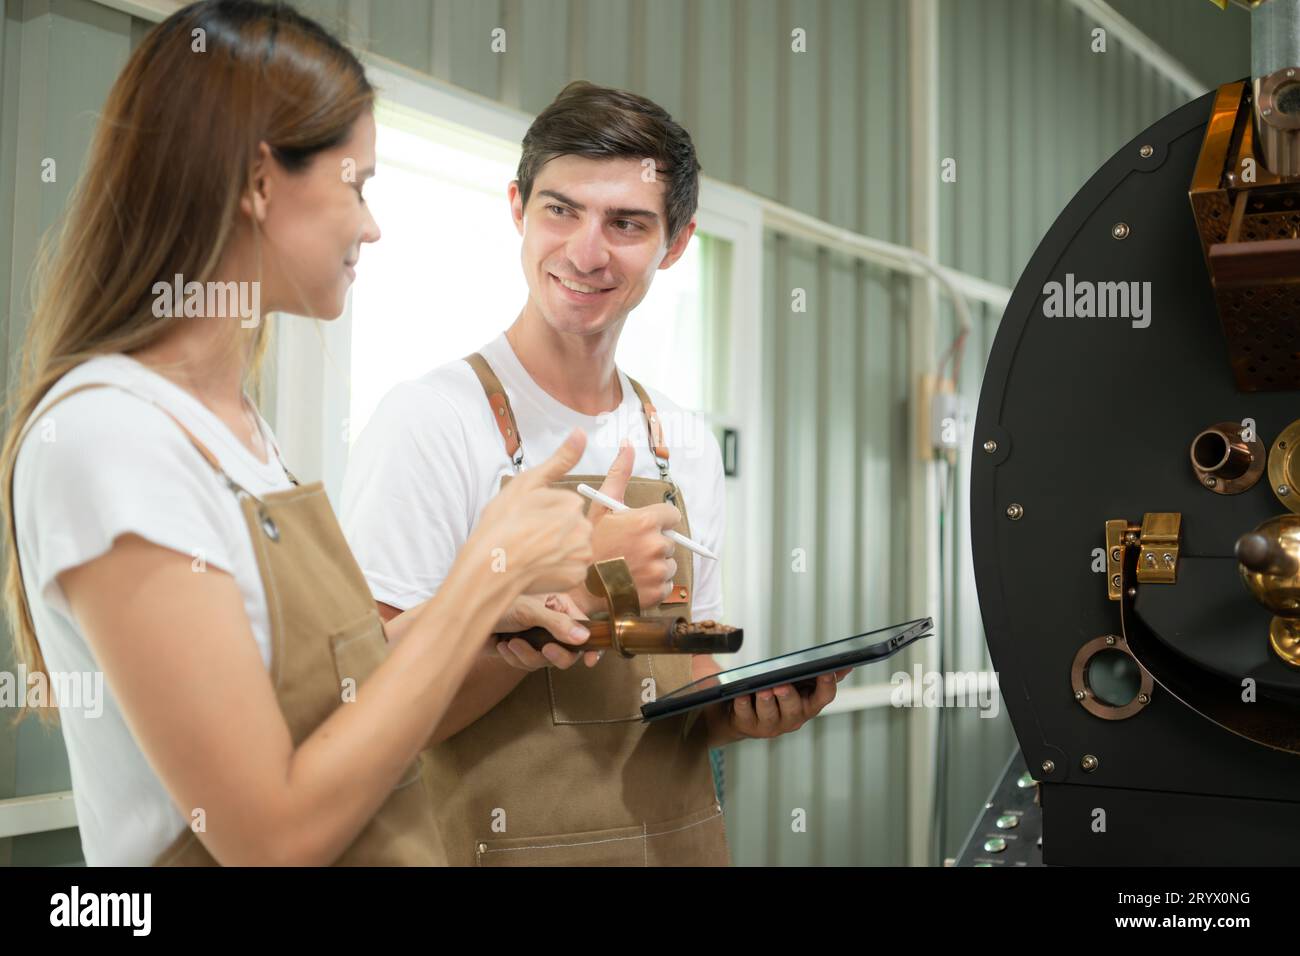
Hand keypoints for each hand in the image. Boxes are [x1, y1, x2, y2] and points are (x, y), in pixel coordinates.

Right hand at [474, 429, 594, 593]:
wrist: (489, 568)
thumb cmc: (502, 525)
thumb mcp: (526, 484)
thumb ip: (559, 460)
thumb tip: (581, 433)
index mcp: (572, 503)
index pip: (565, 504)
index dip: (544, 511)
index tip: (526, 519)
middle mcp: (583, 528)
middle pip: (572, 526)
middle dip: (555, 530)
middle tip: (528, 536)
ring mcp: (581, 555)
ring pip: (573, 547)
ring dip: (558, 549)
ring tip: (531, 553)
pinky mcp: (575, 578)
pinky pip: (571, 570)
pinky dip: (557, 570)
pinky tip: (537, 567)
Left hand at [494, 592, 599, 670]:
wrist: (465, 616)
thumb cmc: (497, 602)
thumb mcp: (530, 610)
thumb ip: (558, 623)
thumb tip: (584, 637)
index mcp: (559, 606)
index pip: (584, 627)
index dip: (591, 645)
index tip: (591, 660)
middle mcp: (551, 623)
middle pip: (568, 651)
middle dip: (555, 654)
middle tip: (545, 649)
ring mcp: (536, 638)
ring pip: (545, 661)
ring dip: (527, 655)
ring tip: (511, 642)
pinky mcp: (521, 651)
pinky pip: (527, 665)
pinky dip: (514, 657)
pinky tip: (502, 645)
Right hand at [582, 439, 681, 610]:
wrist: (578, 589)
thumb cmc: (589, 545)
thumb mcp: (600, 506)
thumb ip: (619, 474)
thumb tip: (628, 444)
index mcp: (645, 522)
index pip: (672, 516)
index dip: (658, 520)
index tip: (643, 527)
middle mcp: (656, 545)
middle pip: (669, 540)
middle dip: (653, 542)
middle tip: (629, 549)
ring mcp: (658, 571)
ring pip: (668, 562)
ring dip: (654, 564)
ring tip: (629, 565)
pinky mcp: (658, 592)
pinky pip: (665, 584)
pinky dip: (653, 584)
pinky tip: (632, 580)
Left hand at [725, 668, 853, 740]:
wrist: (744, 715)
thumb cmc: (777, 695)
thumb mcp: (800, 685)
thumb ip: (820, 675)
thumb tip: (846, 665)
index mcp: (809, 705)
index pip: (824, 697)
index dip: (826, 685)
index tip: (826, 671)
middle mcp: (792, 718)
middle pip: (794, 708)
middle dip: (788, 696)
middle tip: (781, 685)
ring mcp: (770, 724)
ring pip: (770, 713)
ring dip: (766, 700)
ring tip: (762, 690)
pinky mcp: (748, 725)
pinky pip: (745, 714)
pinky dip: (743, 703)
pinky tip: (741, 695)